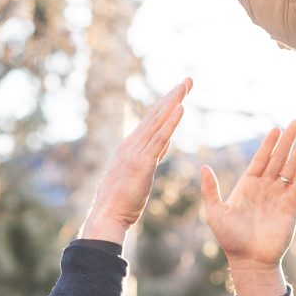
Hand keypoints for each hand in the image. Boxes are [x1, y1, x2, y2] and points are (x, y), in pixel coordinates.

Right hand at [80, 79, 191, 243]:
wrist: (107, 215)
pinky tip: (181, 109)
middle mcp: (132, 144)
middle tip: (189, 80)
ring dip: (173, 102)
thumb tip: (165, 143)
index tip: (180, 90)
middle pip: (156, 114)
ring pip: (158, 121)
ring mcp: (136, 152)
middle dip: (173, 96)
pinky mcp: (142, 163)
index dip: (167, 104)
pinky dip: (171, 122)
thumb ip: (151, 155)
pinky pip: (160, 139)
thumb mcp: (139, 172)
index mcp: (130, 146)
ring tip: (186, 86)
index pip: (152, 119)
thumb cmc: (121, 200)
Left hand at [200, 121, 295, 295]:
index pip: (261, 158)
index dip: (269, 143)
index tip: (276, 128)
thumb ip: (211, 189)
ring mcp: (280, 195)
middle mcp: (266, 187)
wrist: (248, 260)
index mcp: (248, 185)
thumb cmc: (230, 238)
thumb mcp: (215, 212)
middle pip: (279, 158)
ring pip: (292, 167)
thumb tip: (203, 167)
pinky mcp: (292, 205)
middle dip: (288, 140)